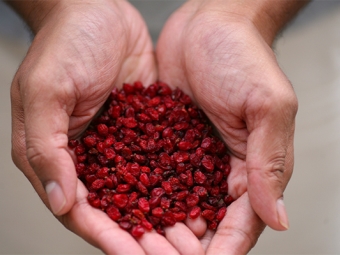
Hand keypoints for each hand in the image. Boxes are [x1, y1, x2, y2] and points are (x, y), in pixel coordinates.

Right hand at [10, 0, 202, 252]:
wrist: (99, 13)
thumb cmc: (66, 44)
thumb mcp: (46, 91)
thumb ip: (46, 148)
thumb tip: (61, 201)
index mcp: (58, 155)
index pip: (82, 210)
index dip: (108, 236)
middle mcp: (90, 158)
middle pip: (116, 210)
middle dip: (142, 236)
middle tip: (175, 254)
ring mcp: (120, 146)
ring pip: (142, 193)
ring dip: (163, 217)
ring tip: (191, 238)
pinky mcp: (144, 131)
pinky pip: (160, 164)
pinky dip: (176, 184)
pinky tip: (197, 199)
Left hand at [157, 0, 297, 252]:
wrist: (208, 25)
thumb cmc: (242, 56)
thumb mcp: (266, 106)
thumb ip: (269, 163)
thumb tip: (277, 218)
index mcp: (252, 166)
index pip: (240, 224)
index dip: (217, 248)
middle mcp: (223, 170)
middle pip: (206, 225)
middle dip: (182, 245)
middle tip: (153, 251)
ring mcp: (193, 159)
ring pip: (178, 208)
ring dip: (160, 227)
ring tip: (136, 238)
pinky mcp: (169, 144)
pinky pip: (156, 179)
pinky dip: (143, 197)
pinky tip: (125, 206)